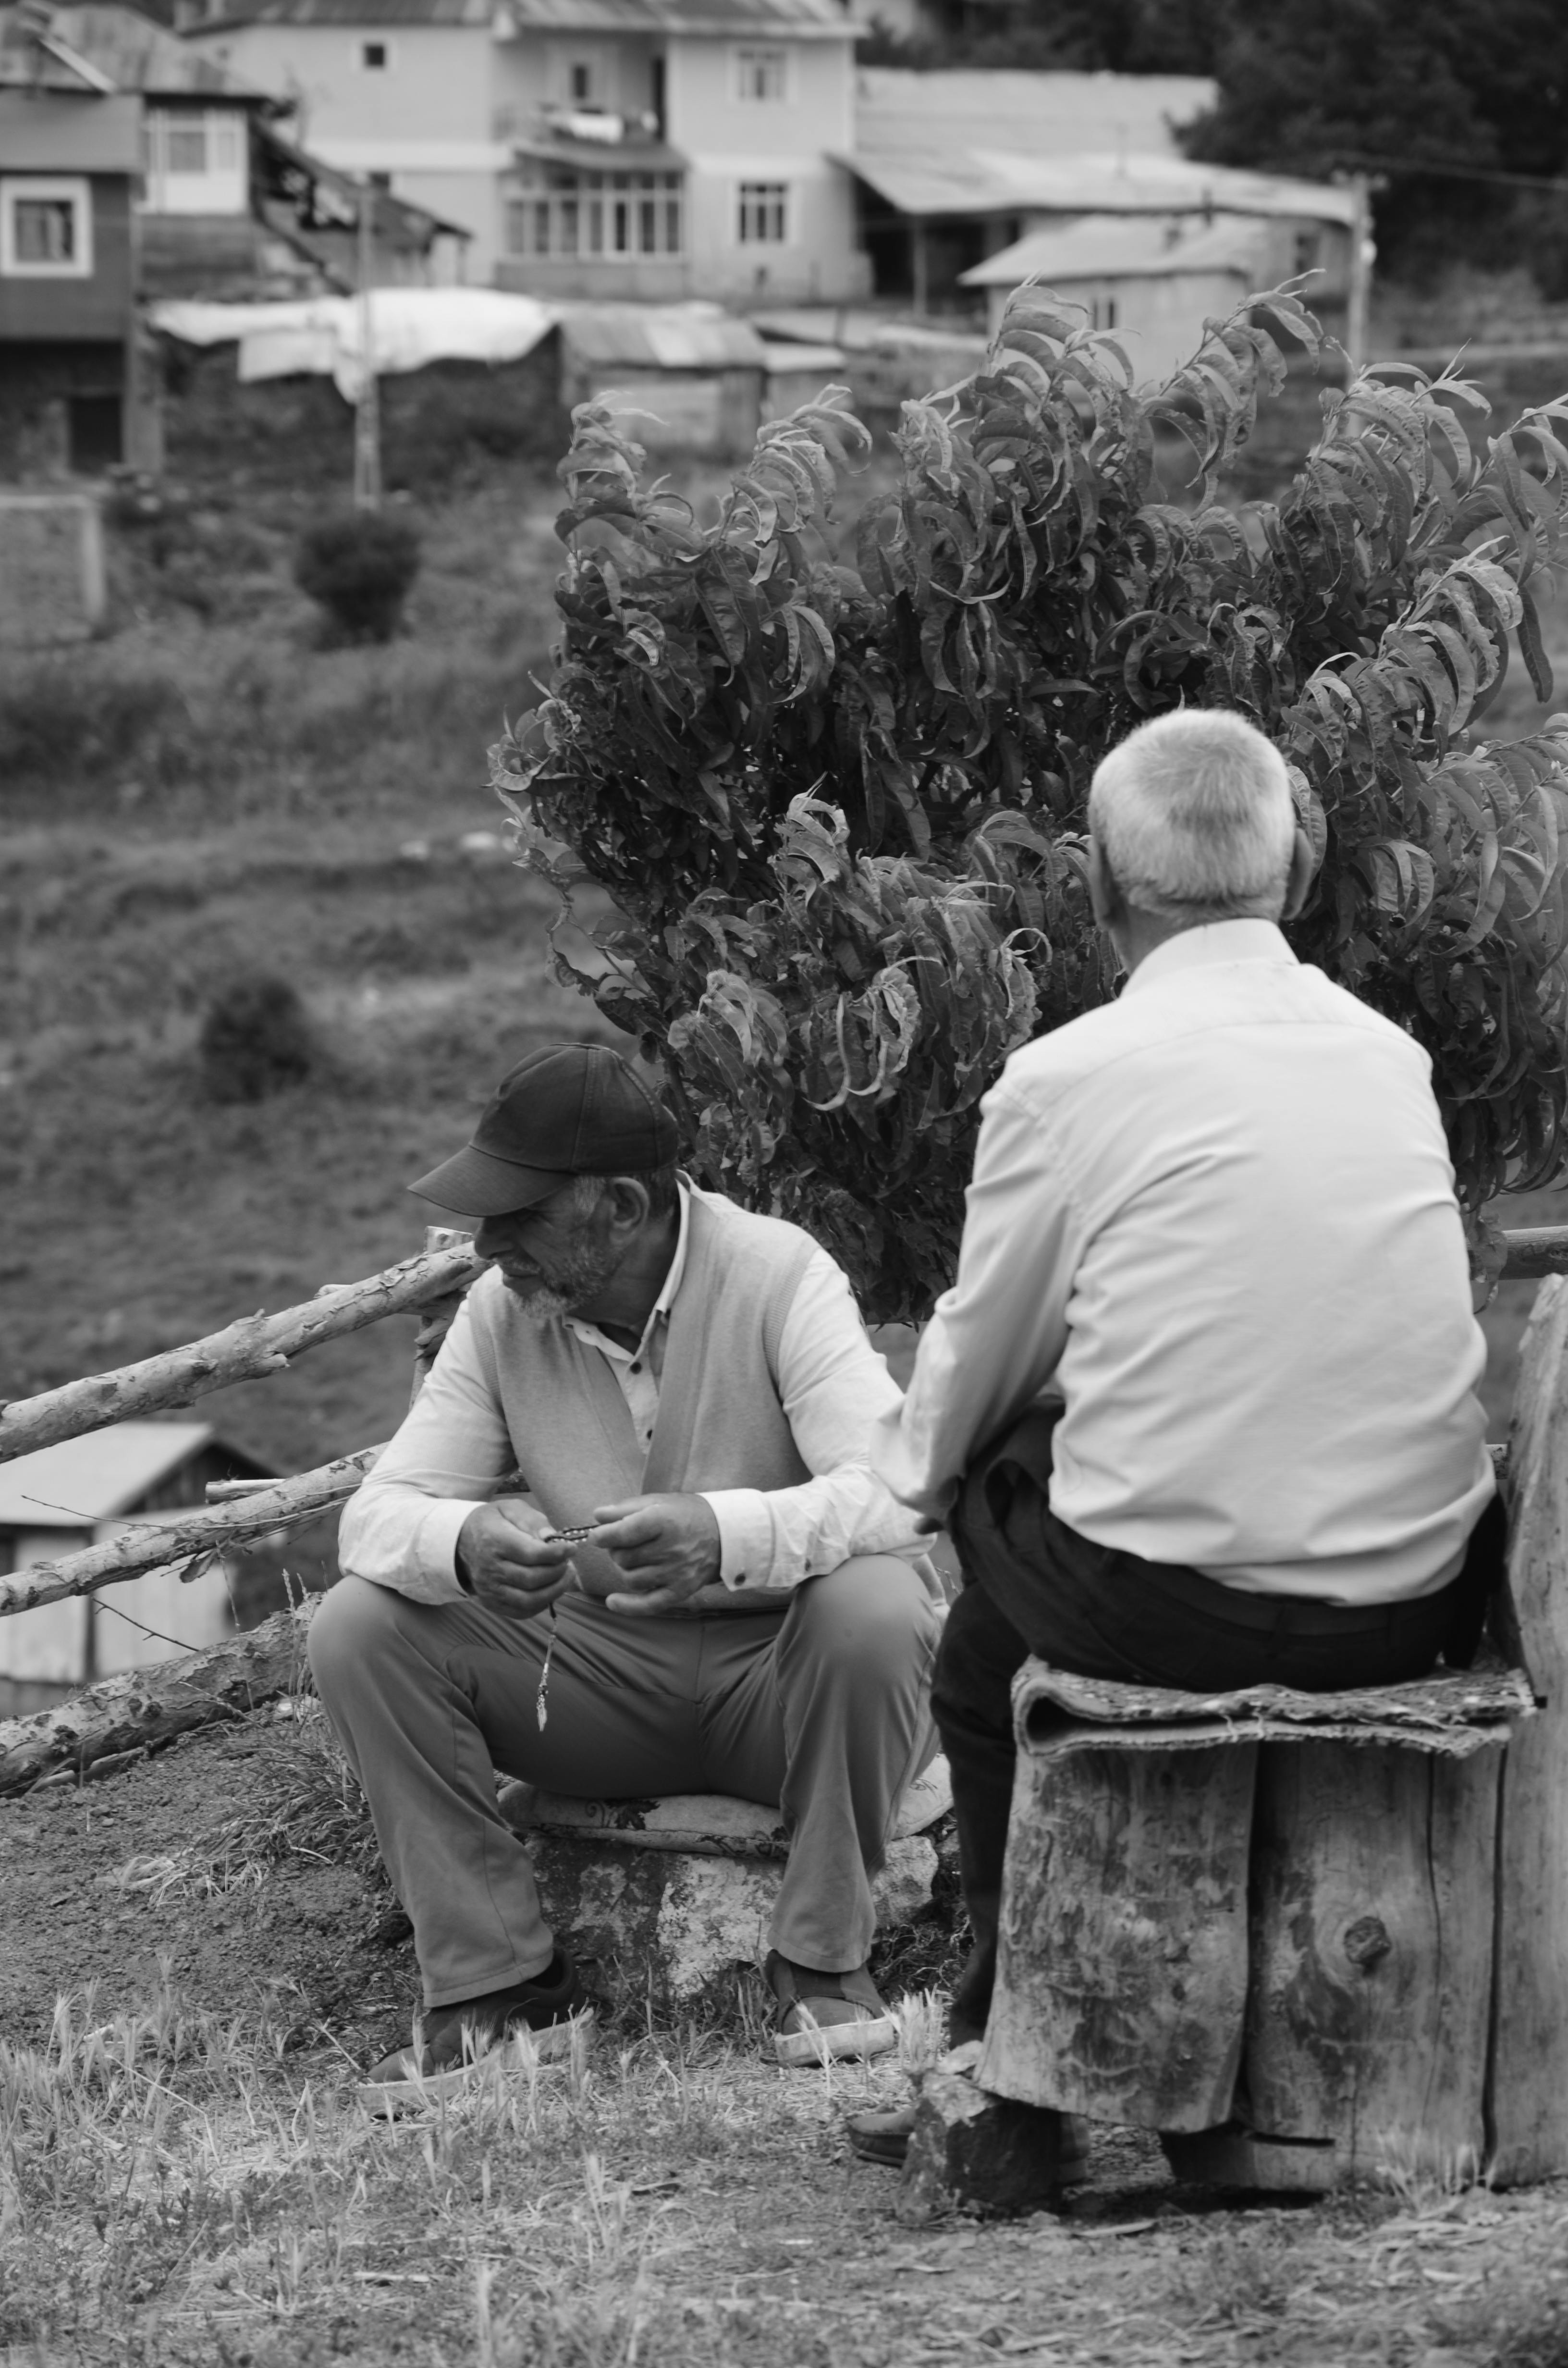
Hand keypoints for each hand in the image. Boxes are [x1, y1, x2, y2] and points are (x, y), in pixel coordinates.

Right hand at [456, 1497, 577, 1618]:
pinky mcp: (492, 1603)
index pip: (530, 1553)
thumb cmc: (493, 1522)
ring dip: (555, 1590)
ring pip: (529, 1600)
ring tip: (566, 1576)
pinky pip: (522, 1611)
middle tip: (568, 1562)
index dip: (556, 1553)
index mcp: (495, 1541)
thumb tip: (551, 1538)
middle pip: (532, 1579)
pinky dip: (541, 1604)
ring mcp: (490, 1589)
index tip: (571, 1548)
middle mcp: (490, 1568)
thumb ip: (532, 1521)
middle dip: (558, 1572)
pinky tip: (550, 1589)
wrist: (462, 1541)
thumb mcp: (510, 1508)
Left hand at [587, 1492, 721, 1615]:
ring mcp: (676, 1572)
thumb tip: (597, 1516)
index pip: (623, 1533)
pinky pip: (648, 1604)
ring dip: (625, 1569)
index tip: (596, 1536)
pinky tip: (612, 1602)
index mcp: (663, 1520)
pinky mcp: (681, 1590)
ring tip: (635, 1558)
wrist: (725, 1533)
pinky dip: (627, 1606)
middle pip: (623, 1557)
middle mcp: (670, 1548)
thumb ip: (626, 1508)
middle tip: (625, 1543)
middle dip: (616, 1550)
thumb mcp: (659, 1501)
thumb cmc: (687, 1514)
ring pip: (631, 1579)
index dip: (602, 1536)